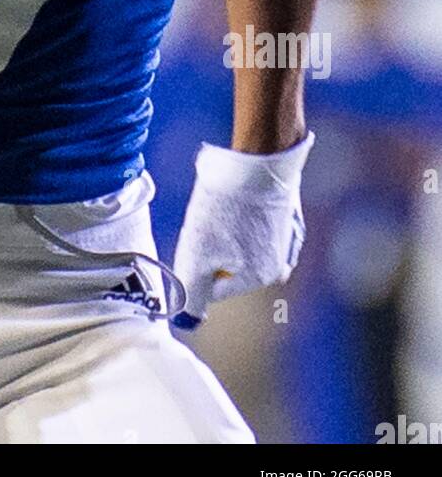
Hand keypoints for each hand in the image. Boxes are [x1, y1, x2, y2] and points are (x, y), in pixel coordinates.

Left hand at [171, 131, 314, 328]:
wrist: (259, 156)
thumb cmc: (225, 207)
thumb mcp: (196, 254)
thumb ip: (192, 292)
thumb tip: (187, 321)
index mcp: (262, 278)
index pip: (214, 287)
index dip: (197, 263)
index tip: (196, 237)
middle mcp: (282, 263)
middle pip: (230, 265)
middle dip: (214, 247)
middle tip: (210, 219)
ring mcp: (289, 236)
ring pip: (244, 242)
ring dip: (228, 228)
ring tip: (224, 204)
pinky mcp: (288, 210)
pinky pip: (258, 220)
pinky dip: (245, 211)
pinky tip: (240, 196)